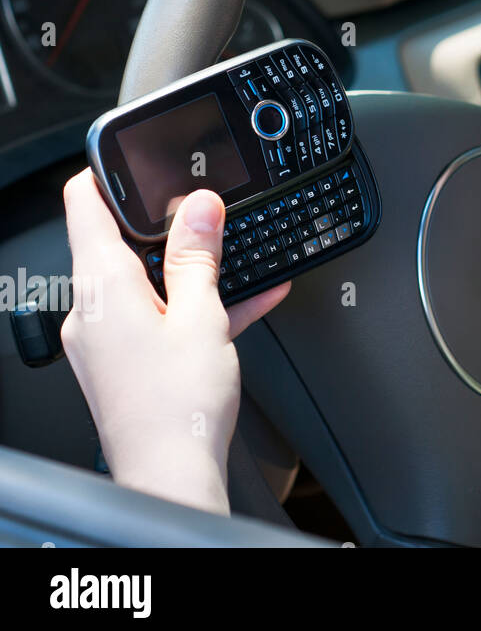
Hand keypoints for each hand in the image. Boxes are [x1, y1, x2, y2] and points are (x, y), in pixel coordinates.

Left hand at [61, 170, 288, 514]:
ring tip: (236, 255)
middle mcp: (93, 310)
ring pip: (146, 281)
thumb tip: (198, 205)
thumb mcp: (200, 314)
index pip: (84, 206)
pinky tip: (246, 299)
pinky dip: (196, 304)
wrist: (173, 473)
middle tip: (208, 209)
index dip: (108, 174)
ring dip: (189, 267)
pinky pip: (161, 316)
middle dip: (166, 225)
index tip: (137, 158)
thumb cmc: (176, 406)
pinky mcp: (126, 362)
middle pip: (118, 243)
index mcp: (101, 287)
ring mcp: (107, 339)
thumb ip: (198, 255)